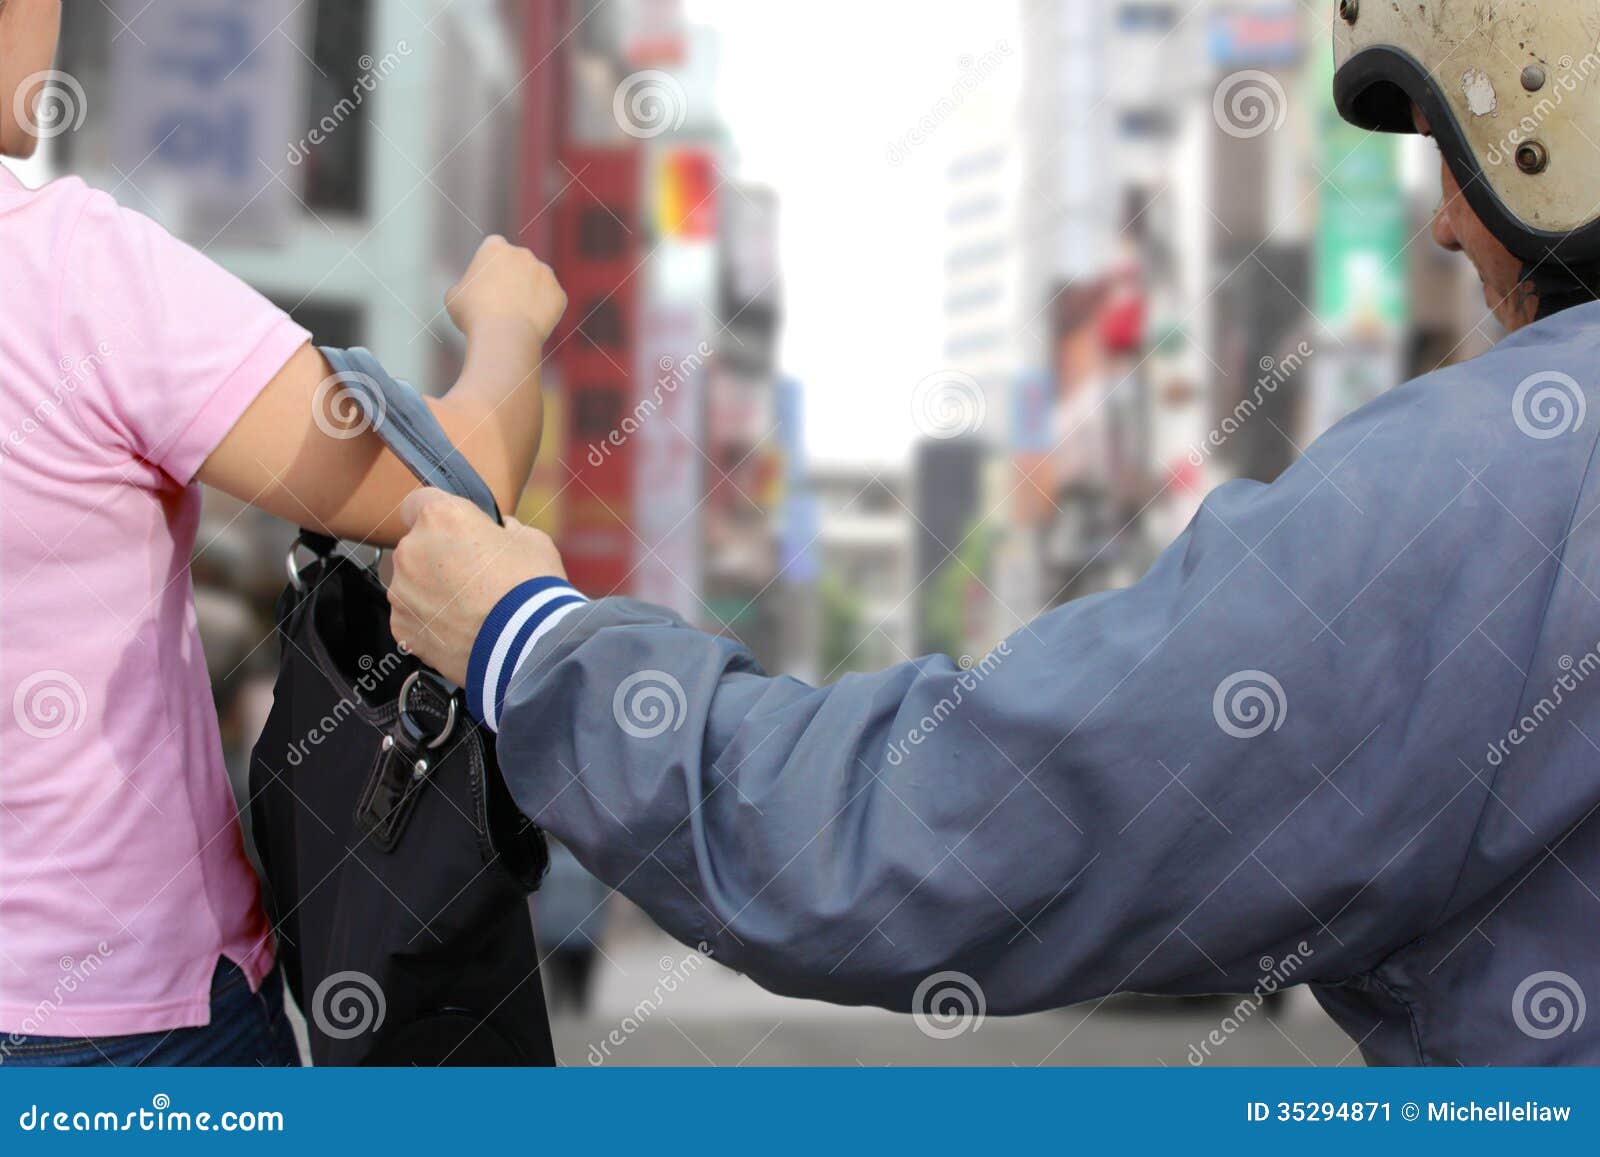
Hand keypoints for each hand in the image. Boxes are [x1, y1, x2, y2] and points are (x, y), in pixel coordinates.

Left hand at [388, 489, 567, 685]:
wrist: (527, 647)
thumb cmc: (531, 588)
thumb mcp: (531, 540)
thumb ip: (505, 530)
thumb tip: (500, 533)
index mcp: (440, 517)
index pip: (418, 501)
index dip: (438, 515)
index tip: (454, 530)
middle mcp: (411, 550)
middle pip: (416, 546)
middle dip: (438, 557)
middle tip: (473, 576)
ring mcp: (402, 592)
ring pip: (412, 583)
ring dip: (432, 591)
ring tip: (469, 609)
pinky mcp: (402, 628)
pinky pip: (412, 617)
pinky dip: (430, 622)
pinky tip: (460, 629)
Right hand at [445, 235, 566, 343]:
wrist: (504, 335)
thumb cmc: (474, 315)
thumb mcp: (454, 297)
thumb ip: (464, 287)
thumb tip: (468, 291)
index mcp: (495, 247)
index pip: (493, 249)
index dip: (490, 267)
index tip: (486, 283)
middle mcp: (523, 254)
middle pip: (519, 264)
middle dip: (513, 278)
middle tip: (502, 303)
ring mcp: (545, 272)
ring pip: (537, 282)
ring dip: (530, 294)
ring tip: (516, 317)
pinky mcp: (559, 294)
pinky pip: (551, 302)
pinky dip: (543, 312)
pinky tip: (530, 325)